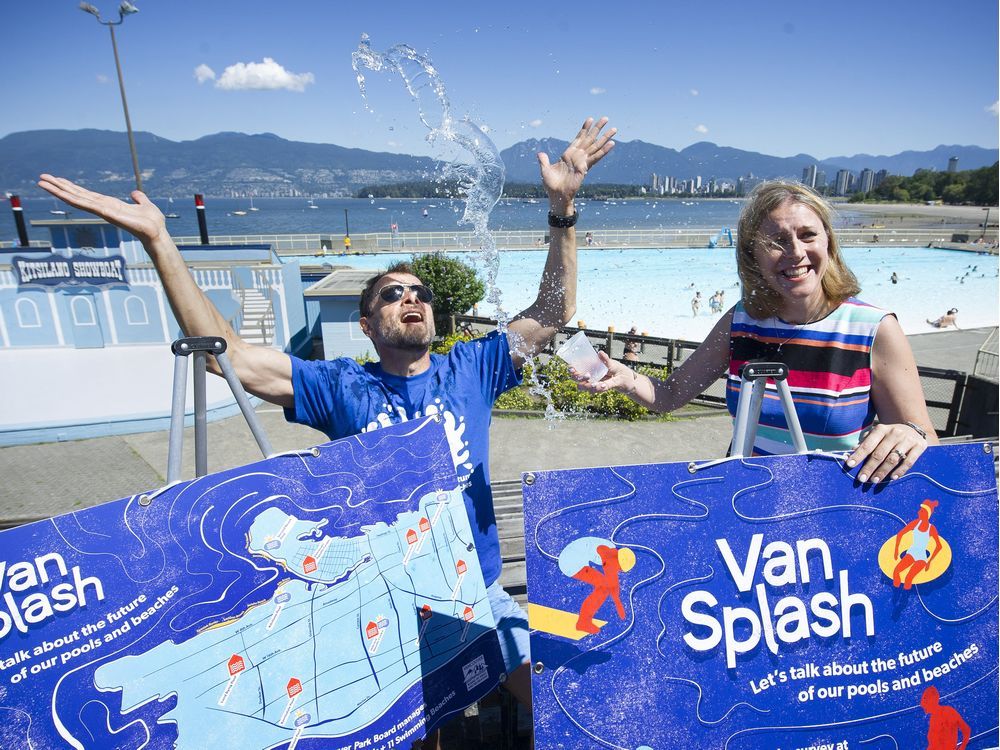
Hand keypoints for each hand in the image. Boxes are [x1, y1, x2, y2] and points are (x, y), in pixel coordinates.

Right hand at [37, 174, 166, 245]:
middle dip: (58, 187)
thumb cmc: (152, 222)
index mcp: (109, 204)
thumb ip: (138, 198)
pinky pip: (87, 205)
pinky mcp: (107, 214)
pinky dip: (73, 199)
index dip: (71, 187)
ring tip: (42, 182)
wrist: (157, 233)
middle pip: (76, 195)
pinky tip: (61, 193)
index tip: (57, 179)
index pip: (85, 194)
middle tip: (41, 177)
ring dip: (58, 191)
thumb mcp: (144, 204)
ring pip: (76, 199)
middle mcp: (102, 207)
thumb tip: (135, 193)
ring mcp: (103, 211)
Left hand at [537, 117, 615, 208]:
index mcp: (568, 154)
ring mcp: (582, 161)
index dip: (584, 129)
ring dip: (605, 137)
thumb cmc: (552, 185)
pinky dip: (604, 150)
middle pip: (589, 139)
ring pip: (596, 146)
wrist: (557, 196)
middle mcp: (577, 156)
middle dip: (597, 129)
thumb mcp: (545, 170)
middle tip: (606, 118)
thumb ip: (544, 160)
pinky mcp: (585, 167)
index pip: (578, 139)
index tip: (590, 119)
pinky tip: (612, 144)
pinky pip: (596, 157)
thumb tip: (540, 153)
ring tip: (614, 129)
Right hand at [570, 351, 634, 393]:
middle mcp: (592, 375)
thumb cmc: (621, 371)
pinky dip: (597, 389)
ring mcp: (595, 383)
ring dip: (587, 386)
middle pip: (577, 378)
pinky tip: (600, 387)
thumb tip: (599, 352)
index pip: (577, 367)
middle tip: (587, 375)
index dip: (572, 369)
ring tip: (594, 385)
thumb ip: (606, 361)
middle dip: (578, 378)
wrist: (631, 383)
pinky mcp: (601, 389)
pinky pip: (595, 390)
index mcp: (592, 367)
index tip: (571, 368)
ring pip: (584, 386)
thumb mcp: (614, 365)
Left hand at [846, 423, 927, 483]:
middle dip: (869, 467)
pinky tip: (892, 478)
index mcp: (881, 429)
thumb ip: (865, 443)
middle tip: (861, 479)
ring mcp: (908, 440)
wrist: (914, 429)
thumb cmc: (889, 436)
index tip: (849, 465)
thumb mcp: (877, 435)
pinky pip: (909, 462)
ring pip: (893, 459)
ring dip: (882, 471)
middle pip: (879, 454)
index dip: (858, 455)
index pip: (867, 444)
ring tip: (874, 480)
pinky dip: (900, 470)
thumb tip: (849, 454)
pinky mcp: (919, 446)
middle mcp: (894, 433)